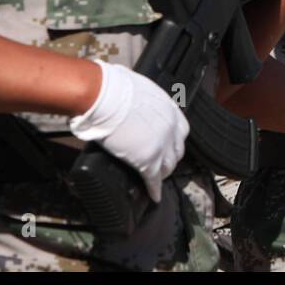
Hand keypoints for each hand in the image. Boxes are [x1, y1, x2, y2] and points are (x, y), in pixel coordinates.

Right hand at [68, 61, 188, 203]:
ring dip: (162, 174)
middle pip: (177, 152)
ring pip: (167, 167)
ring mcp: (161, 145)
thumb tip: (137, 105)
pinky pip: (154, 180)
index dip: (174, 142)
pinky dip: (153, 190)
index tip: (168, 147)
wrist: (103, 96)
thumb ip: (146, 102)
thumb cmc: (113, 87)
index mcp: (170, 110)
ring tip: (154, 179)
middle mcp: (171, 128)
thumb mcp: (140, 90)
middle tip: (161, 165)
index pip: (181, 131)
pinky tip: (153, 197)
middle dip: (169, 159)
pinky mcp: (147, 160)